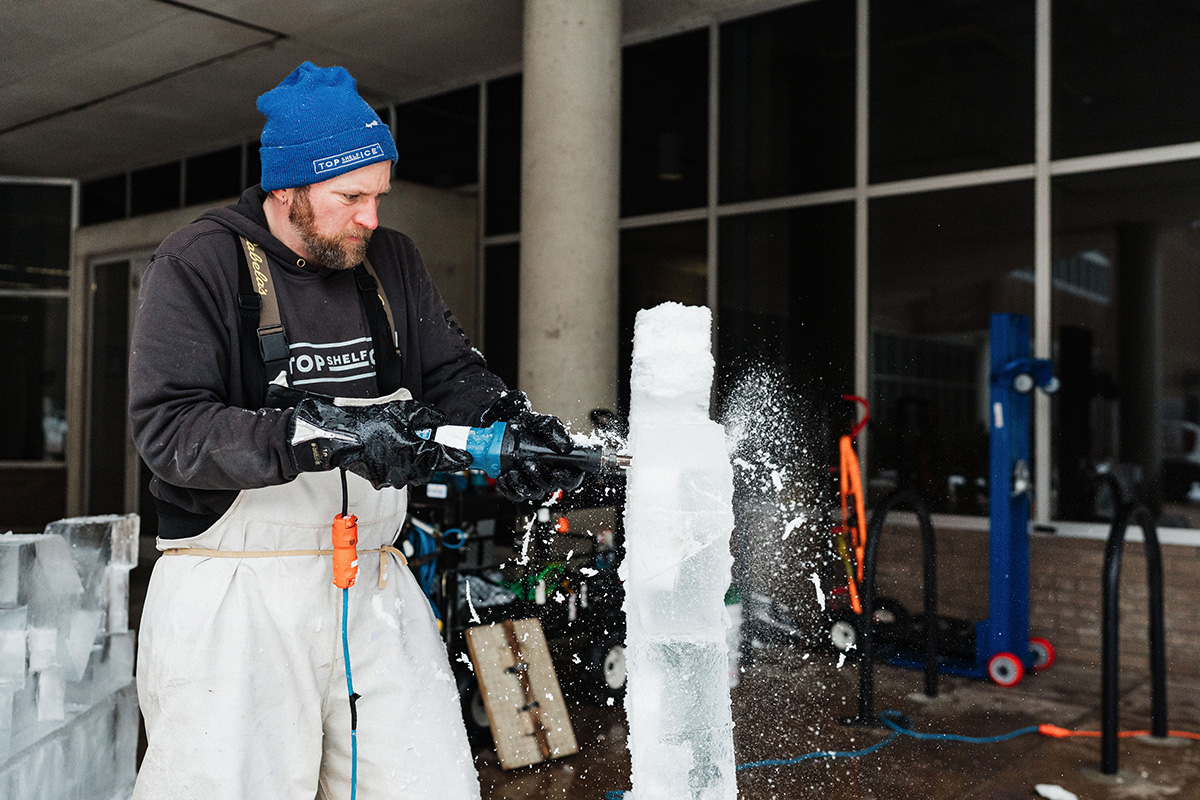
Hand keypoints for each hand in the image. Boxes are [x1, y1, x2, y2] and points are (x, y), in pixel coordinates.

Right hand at [286, 388, 471, 488]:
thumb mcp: (403, 409)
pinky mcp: (380, 482)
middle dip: (428, 458)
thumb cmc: (368, 421)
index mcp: (416, 451)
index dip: (457, 459)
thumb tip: (440, 419)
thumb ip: (427, 415)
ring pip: (410, 473)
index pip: (445, 459)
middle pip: (427, 468)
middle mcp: (407, 469)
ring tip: (396, 445)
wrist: (338, 435)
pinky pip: (393, 476)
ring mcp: (392, 478)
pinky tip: (385, 452)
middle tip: (419, 443)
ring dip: (409, 462)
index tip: (466, 459)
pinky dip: (393, 466)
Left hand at [481, 392, 585, 503]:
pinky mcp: (518, 484)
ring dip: (522, 486)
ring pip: (533, 493)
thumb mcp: (546, 423)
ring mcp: (533, 481)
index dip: (566, 480)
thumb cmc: (532, 426)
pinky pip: (515, 495)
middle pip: (550, 487)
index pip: (571, 479)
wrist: (511, 426)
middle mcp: (549, 474)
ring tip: (513, 472)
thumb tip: (565, 447)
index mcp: (563, 462)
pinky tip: (503, 477)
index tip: (556, 473)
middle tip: (529, 463)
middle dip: (539, 478)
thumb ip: (557, 431)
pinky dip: (508, 489)